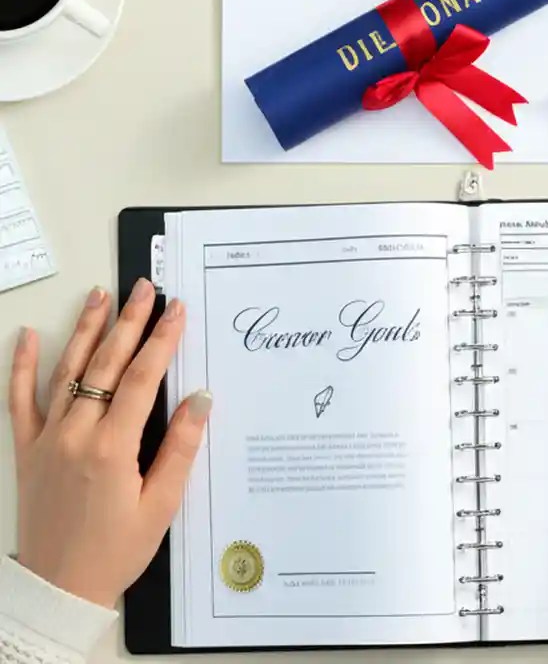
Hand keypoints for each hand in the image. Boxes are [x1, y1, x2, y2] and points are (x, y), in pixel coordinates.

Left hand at [8, 280, 211, 607]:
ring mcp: (47, 440)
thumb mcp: (161, 506)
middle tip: (144, 289)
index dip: (161, 341)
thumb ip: (180, 449)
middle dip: (128, 322)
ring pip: (66, 373)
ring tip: (100, 296)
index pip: (140, 380)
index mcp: (112, 450)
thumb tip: (199, 399)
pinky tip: (30, 337)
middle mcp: (75, 437)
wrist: (59, 587)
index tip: (177, 311)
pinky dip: (24, 366)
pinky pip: (21, 400)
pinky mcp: (27, 451)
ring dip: (84, 330)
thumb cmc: (115, 551)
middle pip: (104, 366)